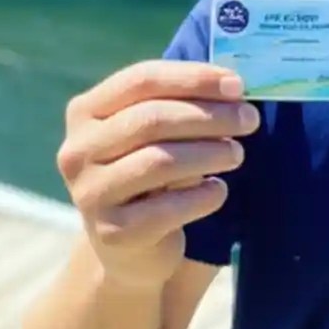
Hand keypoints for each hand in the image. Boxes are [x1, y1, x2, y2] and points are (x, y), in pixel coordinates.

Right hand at [56, 60, 258, 289]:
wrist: (130, 250)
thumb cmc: (150, 177)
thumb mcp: (154, 135)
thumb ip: (180, 105)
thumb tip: (233, 86)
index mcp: (85, 112)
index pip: (141, 80)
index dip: (193, 78)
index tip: (238, 85)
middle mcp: (78, 151)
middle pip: (152, 119)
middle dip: (209, 116)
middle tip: (250, 120)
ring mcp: (91, 193)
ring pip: (160, 161)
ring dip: (210, 152)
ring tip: (237, 153)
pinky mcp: (113, 233)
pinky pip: (168, 207)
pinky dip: (202, 196)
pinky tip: (218, 190)